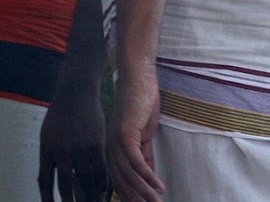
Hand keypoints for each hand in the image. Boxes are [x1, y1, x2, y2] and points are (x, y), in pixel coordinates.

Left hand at [40, 83, 108, 200]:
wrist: (75, 93)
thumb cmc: (60, 116)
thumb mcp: (47, 135)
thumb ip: (50, 158)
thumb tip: (49, 181)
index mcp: (46, 149)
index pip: (45, 181)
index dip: (47, 199)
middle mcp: (62, 151)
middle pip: (66, 186)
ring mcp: (80, 148)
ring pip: (87, 181)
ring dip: (90, 196)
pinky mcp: (96, 144)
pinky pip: (101, 170)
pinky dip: (102, 183)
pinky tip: (102, 191)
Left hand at [107, 68, 164, 201]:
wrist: (138, 80)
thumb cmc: (141, 106)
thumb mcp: (143, 136)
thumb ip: (145, 156)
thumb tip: (150, 178)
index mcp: (112, 149)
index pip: (117, 180)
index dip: (128, 196)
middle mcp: (110, 147)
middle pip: (120, 182)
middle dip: (135, 199)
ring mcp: (116, 141)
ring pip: (128, 175)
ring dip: (144, 192)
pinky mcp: (125, 133)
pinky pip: (136, 161)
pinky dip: (148, 176)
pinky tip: (159, 186)